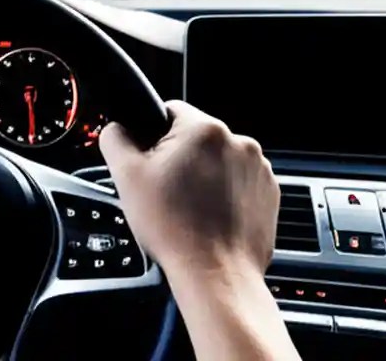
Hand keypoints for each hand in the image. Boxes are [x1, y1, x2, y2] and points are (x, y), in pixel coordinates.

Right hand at [99, 99, 277, 278]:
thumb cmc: (176, 230)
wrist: (216, 275)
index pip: (169, 111)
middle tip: (166, 193)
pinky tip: (210, 217)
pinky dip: (224, 195)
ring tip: (190, 209)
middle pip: (195, 139)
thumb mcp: (126, 177)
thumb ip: (115, 138)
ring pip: (217, 161)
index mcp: (204, 129)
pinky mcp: (269, 193)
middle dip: (179, 160)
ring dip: (203, 177)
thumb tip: (117, 127)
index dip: (153, 138)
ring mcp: (260, 169)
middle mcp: (239, 142)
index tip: (151, 165)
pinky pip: (239, 183)